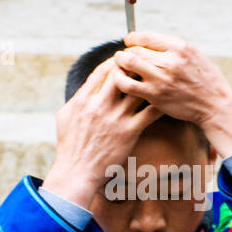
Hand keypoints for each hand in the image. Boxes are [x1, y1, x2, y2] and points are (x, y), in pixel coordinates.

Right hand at [41, 52, 164, 209]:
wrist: (77, 171)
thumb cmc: (69, 145)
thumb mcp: (65, 115)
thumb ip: (77, 97)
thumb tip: (86, 86)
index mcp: (84, 98)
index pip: (102, 70)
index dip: (115, 61)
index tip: (124, 59)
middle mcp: (100, 105)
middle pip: (121, 73)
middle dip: (133, 66)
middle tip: (144, 65)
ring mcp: (116, 118)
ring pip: (138, 89)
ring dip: (148, 82)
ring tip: (158, 78)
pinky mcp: (130, 132)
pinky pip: (150, 112)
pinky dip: (159, 103)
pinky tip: (166, 100)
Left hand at [112, 30, 231, 157]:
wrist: (214, 104)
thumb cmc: (204, 79)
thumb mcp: (193, 54)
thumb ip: (171, 47)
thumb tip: (147, 41)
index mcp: (179, 47)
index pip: (145, 36)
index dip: (132, 38)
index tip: (129, 41)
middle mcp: (169, 61)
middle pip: (134, 49)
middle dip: (126, 52)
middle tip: (124, 57)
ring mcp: (161, 79)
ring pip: (127, 63)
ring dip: (119, 64)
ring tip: (120, 67)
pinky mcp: (155, 96)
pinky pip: (127, 85)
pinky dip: (120, 80)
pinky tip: (122, 81)